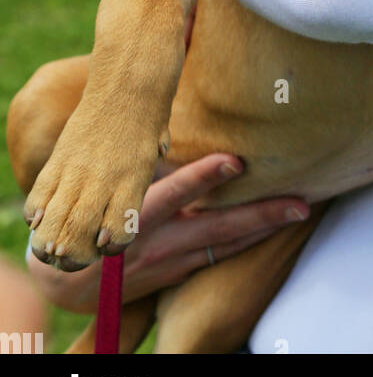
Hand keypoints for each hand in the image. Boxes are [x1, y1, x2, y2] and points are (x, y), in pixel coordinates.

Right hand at [25, 154, 310, 314]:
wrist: (68, 275)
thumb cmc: (92, 210)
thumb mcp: (109, 181)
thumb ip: (142, 155)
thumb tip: (170, 101)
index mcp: (135, 212)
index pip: (173, 193)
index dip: (203, 177)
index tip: (236, 160)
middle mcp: (155, 242)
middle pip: (215, 228)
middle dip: (259, 215)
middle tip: (300, 204)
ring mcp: (168, 262)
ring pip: (224, 245)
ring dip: (262, 229)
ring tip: (300, 211)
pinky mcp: (175, 273)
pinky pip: (218, 256)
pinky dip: (246, 243)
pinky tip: (274, 229)